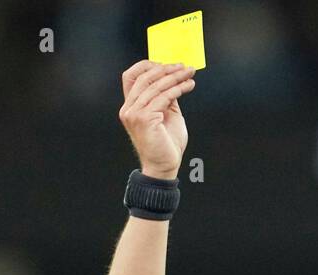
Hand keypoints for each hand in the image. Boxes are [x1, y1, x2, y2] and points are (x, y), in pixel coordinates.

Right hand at [118, 60, 195, 179]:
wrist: (164, 166)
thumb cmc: (166, 143)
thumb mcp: (166, 113)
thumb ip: (166, 96)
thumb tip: (173, 77)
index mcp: (130, 106)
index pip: (131, 76)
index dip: (148, 66)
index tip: (169, 65)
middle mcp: (128, 108)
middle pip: (145, 77)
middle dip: (167, 69)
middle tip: (185, 67)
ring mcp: (134, 114)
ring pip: (156, 86)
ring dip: (176, 77)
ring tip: (190, 74)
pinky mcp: (144, 119)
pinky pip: (163, 97)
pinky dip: (178, 89)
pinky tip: (189, 86)